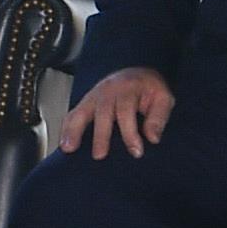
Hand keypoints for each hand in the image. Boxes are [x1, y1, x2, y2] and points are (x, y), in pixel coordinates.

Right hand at [57, 66, 172, 157]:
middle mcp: (108, 90)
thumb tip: (152, 138)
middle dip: (100, 135)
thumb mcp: (163, 98)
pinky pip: (73, 113)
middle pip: (102, 113)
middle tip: (99, 155)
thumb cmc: (150, 88)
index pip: (126, 112)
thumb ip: (159, 118)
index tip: (136, 152)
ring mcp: (94, 95)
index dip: (130, 134)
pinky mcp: (86, 101)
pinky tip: (63, 142)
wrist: (138, 72)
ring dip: (73, 130)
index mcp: (129, 88)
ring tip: (68, 148)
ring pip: (82, 111)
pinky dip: (66, 128)